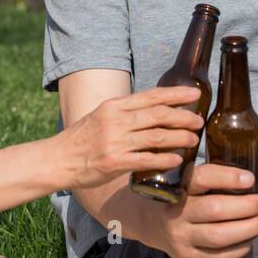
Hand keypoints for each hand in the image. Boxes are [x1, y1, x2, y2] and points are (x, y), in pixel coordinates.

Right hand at [52, 86, 204, 189]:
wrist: (58, 159)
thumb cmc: (82, 139)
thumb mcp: (101, 116)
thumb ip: (125, 113)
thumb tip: (154, 111)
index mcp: (114, 106)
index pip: (151, 96)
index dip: (176, 94)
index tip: (195, 94)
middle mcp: (116, 120)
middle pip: (158, 114)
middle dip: (183, 117)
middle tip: (199, 121)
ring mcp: (115, 141)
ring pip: (156, 136)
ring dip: (179, 137)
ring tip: (194, 140)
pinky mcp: (114, 162)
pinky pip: (146, 159)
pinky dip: (164, 158)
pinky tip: (177, 159)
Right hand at [144, 160, 257, 257]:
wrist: (146, 219)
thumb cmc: (179, 193)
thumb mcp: (195, 177)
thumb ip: (228, 174)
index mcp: (177, 185)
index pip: (202, 178)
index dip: (228, 178)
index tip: (251, 178)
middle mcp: (175, 211)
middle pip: (214, 209)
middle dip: (246, 207)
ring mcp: (179, 236)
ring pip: (218, 236)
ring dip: (248, 229)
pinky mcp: (185, 256)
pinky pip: (217, 257)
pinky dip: (239, 248)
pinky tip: (251, 238)